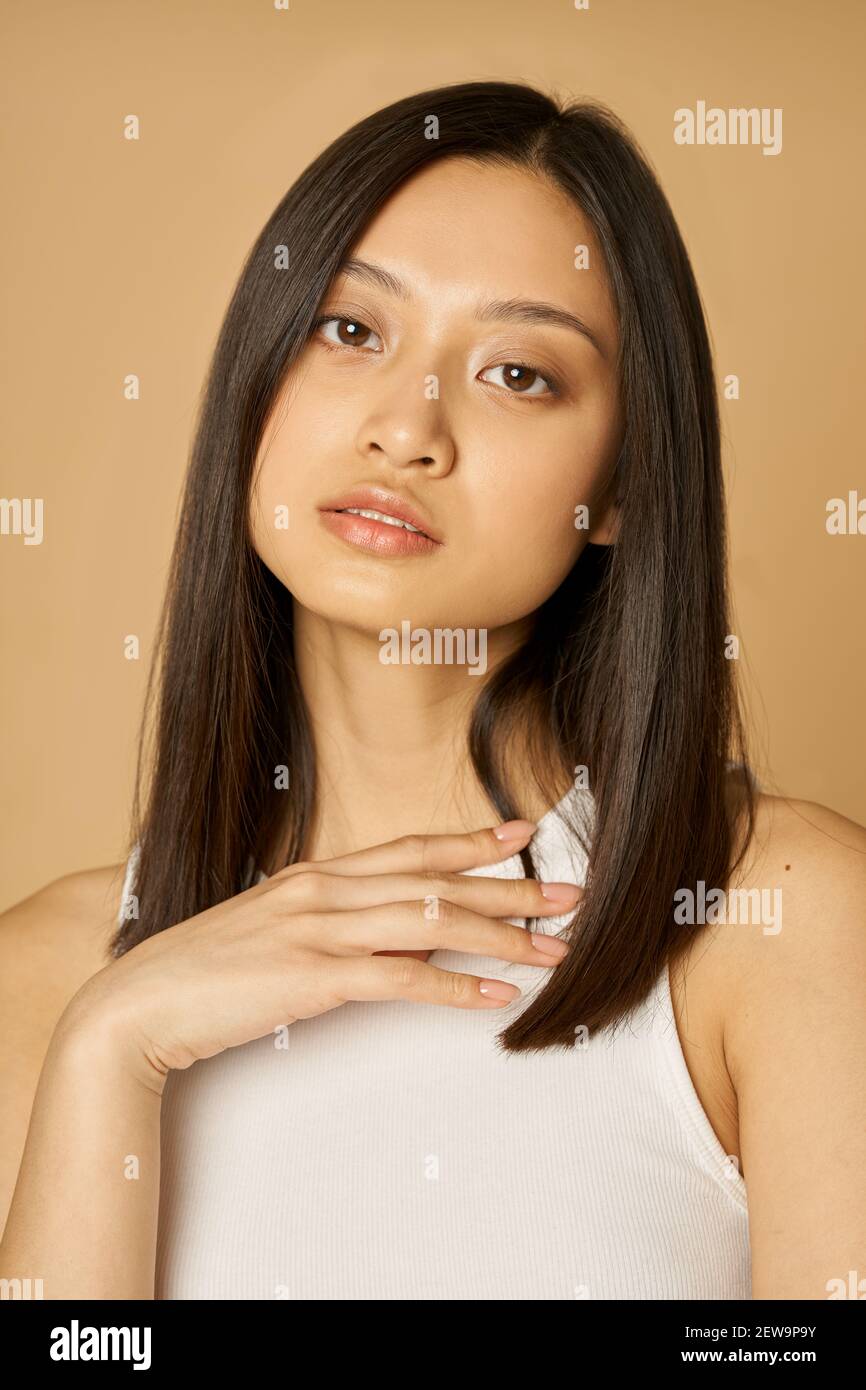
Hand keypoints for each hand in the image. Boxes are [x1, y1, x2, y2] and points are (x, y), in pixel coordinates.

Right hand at [64, 820, 582, 1083]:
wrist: (141, 1003)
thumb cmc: (205, 971)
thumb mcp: (272, 929)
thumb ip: (326, 921)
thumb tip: (380, 929)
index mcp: (316, 873)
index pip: (410, 848)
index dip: (471, 842)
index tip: (522, 835)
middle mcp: (324, 889)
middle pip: (436, 880)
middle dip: (510, 889)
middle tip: (571, 895)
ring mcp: (319, 929)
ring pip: (431, 920)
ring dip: (501, 935)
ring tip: (554, 950)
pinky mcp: (313, 977)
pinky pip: (401, 976)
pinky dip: (456, 985)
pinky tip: (496, 996)